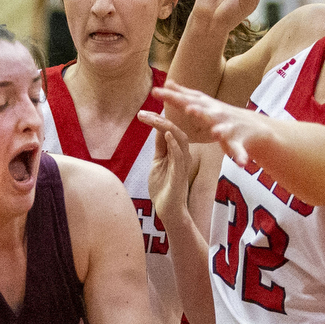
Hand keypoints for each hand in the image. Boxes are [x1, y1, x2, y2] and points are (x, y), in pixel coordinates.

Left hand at [138, 110, 195, 225]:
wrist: (168, 210)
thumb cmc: (163, 187)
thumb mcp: (158, 162)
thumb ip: (160, 147)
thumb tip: (158, 129)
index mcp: (177, 151)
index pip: (169, 129)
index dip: (157, 119)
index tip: (141, 113)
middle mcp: (182, 154)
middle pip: (175, 130)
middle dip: (160, 119)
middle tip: (143, 114)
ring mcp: (182, 163)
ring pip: (180, 139)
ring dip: (166, 127)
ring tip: (154, 119)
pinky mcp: (180, 174)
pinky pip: (180, 156)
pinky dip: (174, 144)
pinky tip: (167, 134)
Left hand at [155, 80, 264, 169]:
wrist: (254, 126)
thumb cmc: (222, 115)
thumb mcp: (203, 103)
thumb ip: (185, 94)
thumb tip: (167, 82)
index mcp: (205, 107)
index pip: (185, 100)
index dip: (171, 96)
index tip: (155, 92)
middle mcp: (216, 114)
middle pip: (203, 111)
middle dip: (196, 110)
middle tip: (187, 108)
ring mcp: (228, 127)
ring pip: (222, 128)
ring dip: (220, 131)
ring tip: (216, 132)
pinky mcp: (238, 141)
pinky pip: (238, 149)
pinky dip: (240, 155)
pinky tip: (242, 164)